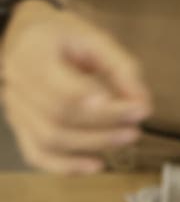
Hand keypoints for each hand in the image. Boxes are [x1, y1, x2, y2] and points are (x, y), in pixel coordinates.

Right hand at [0, 0, 152, 172]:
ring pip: (49, 140)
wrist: (25, 35)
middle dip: (104, 127)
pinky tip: (95, 166)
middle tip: (137, 127)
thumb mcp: (95, 38)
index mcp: (33, 55)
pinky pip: (37, 154)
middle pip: (59, 119)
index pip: (66, 92)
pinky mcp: (19, 127)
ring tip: (126, 138)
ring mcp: (14, 109)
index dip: (102, 109)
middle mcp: (17, 85)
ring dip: (92, 145)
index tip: (137, 110)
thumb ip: (122, 68)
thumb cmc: (63, 36)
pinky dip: (65, 166)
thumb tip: (143, 104)